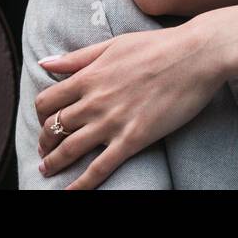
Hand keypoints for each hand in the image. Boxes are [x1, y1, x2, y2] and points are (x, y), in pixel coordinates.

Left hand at [33, 13, 234, 188]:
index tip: (44, 120)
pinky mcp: (133, 139)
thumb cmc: (159, 45)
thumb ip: (78, 57)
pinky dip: (81, 184)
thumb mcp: (114, 44)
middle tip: (46, 149)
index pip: (47, 101)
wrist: (197, 55)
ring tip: (48, 170)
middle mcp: (95, 101)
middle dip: (44, 141)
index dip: (40, 115)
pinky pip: (100, 168)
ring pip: (69, 149)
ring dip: (54, 163)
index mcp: (89, 76)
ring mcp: (112, 121)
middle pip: (53, 127)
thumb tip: (45, 63)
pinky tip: (71, 192)